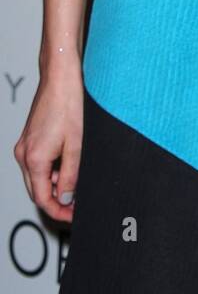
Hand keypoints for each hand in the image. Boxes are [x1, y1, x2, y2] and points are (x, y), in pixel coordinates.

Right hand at [13, 66, 83, 222]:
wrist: (60, 77)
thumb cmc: (70, 104)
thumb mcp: (77, 144)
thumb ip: (72, 175)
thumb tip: (67, 198)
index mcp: (33, 159)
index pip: (42, 199)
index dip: (59, 212)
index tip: (75, 217)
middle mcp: (23, 154)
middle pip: (37, 191)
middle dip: (57, 201)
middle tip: (78, 206)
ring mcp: (24, 146)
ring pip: (37, 177)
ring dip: (55, 185)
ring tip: (78, 184)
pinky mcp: (29, 138)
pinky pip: (38, 164)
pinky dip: (52, 170)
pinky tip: (69, 166)